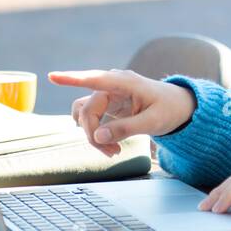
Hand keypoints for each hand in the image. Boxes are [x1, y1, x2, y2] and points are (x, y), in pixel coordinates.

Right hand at [47, 68, 195, 156]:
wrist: (179, 107)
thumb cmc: (169, 109)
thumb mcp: (153, 121)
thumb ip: (126, 128)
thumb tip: (97, 136)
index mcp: (125, 82)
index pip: (94, 79)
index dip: (72, 79)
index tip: (52, 77)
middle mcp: (112, 85)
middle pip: (87, 109)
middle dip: (93, 134)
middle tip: (112, 153)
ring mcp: (108, 94)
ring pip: (85, 114)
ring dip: (92, 134)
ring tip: (112, 151)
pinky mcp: (107, 105)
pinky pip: (92, 119)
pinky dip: (97, 134)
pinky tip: (112, 145)